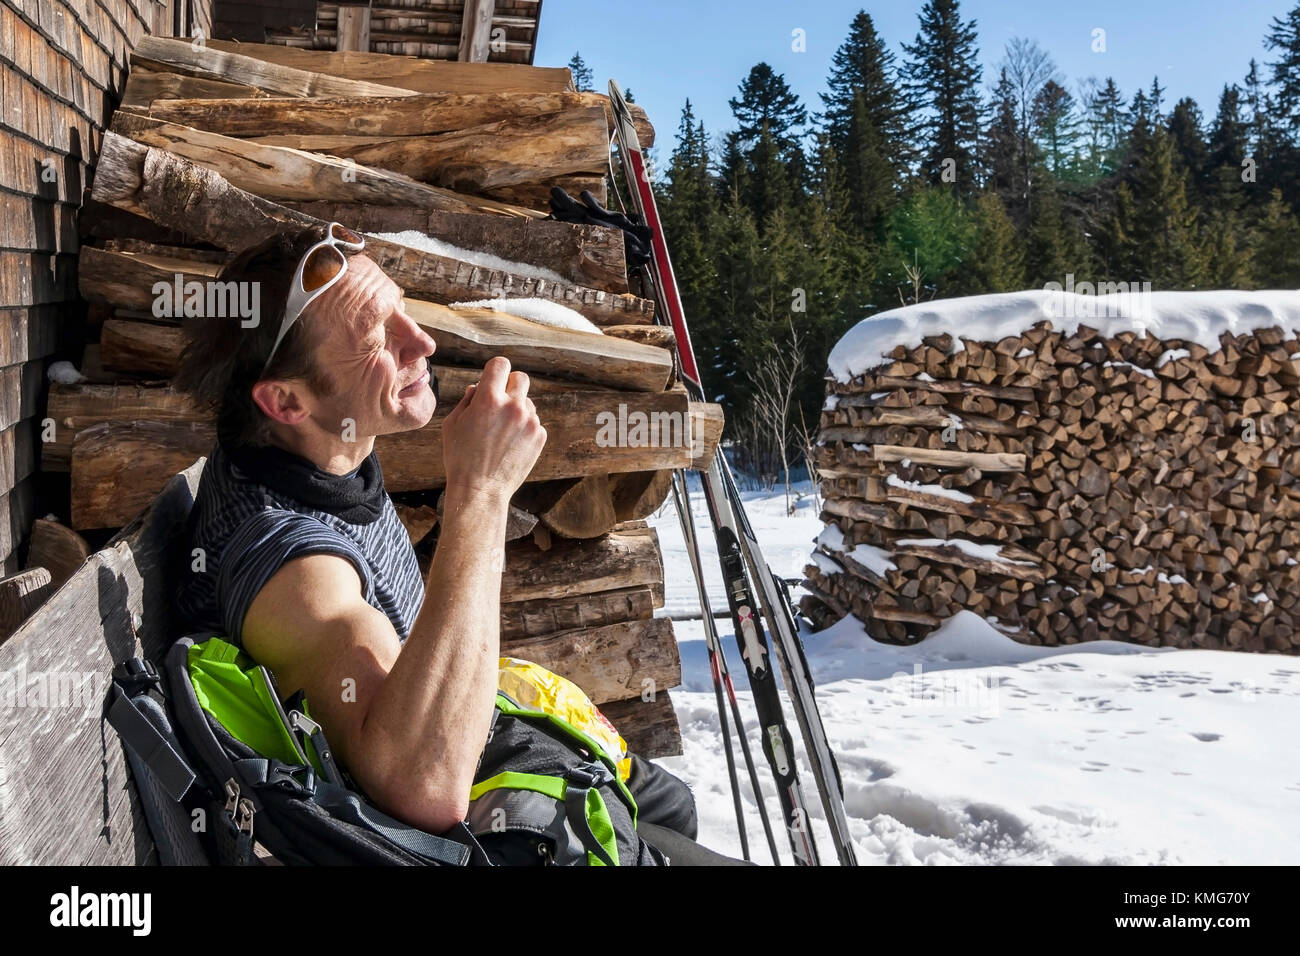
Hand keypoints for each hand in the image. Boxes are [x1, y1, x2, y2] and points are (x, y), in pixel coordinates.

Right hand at [441, 356, 545, 503]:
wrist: (480, 490)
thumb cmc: (460, 457)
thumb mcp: (453, 423)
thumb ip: (467, 399)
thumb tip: (478, 386)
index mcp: (488, 399)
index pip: (500, 364)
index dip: (495, 370)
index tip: (492, 379)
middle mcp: (512, 407)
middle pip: (521, 378)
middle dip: (510, 384)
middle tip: (500, 400)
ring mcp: (529, 422)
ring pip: (527, 402)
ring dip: (516, 409)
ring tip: (500, 431)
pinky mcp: (539, 437)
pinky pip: (534, 422)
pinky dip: (524, 428)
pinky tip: (509, 444)